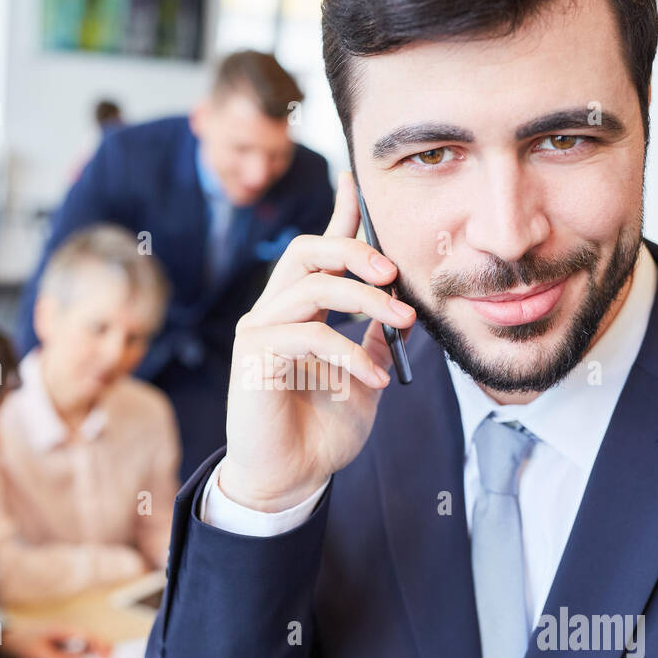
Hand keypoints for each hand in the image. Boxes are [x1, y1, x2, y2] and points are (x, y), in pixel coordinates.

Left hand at [0, 624, 112, 657]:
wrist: (8, 636)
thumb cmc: (23, 642)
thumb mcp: (40, 653)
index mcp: (65, 630)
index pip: (89, 636)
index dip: (100, 647)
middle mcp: (68, 629)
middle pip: (92, 637)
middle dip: (103, 648)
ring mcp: (65, 634)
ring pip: (87, 641)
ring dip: (95, 650)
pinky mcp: (61, 640)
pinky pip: (78, 645)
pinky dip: (86, 652)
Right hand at [219, 171, 414, 510]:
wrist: (292, 478)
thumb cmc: (323, 430)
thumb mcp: (364, 375)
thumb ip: (375, 338)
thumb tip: (401, 306)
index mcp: (300, 310)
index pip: (319, 251)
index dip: (338, 214)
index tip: (354, 179)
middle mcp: (274, 311)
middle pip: (308, 251)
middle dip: (355, 251)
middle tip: (395, 275)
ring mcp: (259, 330)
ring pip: (312, 287)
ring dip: (365, 301)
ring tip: (402, 326)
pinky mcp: (254, 356)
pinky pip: (308, 334)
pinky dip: (350, 352)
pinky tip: (376, 379)